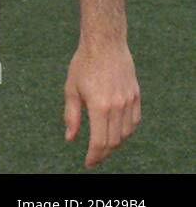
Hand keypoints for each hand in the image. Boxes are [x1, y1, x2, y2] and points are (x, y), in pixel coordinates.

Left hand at [63, 41, 140, 168]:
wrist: (105, 43)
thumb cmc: (83, 64)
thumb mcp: (71, 89)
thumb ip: (71, 115)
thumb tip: (70, 138)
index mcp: (99, 106)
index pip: (100, 141)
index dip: (94, 156)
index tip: (88, 163)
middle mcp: (117, 106)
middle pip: (114, 141)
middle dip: (103, 153)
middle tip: (94, 157)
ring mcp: (129, 101)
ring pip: (126, 133)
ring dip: (115, 142)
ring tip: (103, 143)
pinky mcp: (136, 96)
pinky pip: (134, 121)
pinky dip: (126, 130)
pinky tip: (116, 130)